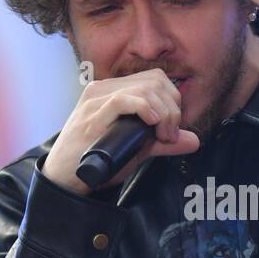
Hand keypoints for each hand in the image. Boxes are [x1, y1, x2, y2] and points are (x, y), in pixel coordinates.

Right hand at [42, 68, 199, 195]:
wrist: (64, 178)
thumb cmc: (97, 161)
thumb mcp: (136, 150)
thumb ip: (163, 143)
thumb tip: (194, 140)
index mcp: (113, 91)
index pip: (154, 79)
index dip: (173, 101)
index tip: (172, 130)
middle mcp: (103, 89)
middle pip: (154, 81)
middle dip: (172, 108)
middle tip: (169, 136)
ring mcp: (96, 100)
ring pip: (144, 88)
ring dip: (164, 114)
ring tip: (162, 138)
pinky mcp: (91, 114)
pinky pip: (124, 100)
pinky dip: (146, 111)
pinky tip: (152, 127)